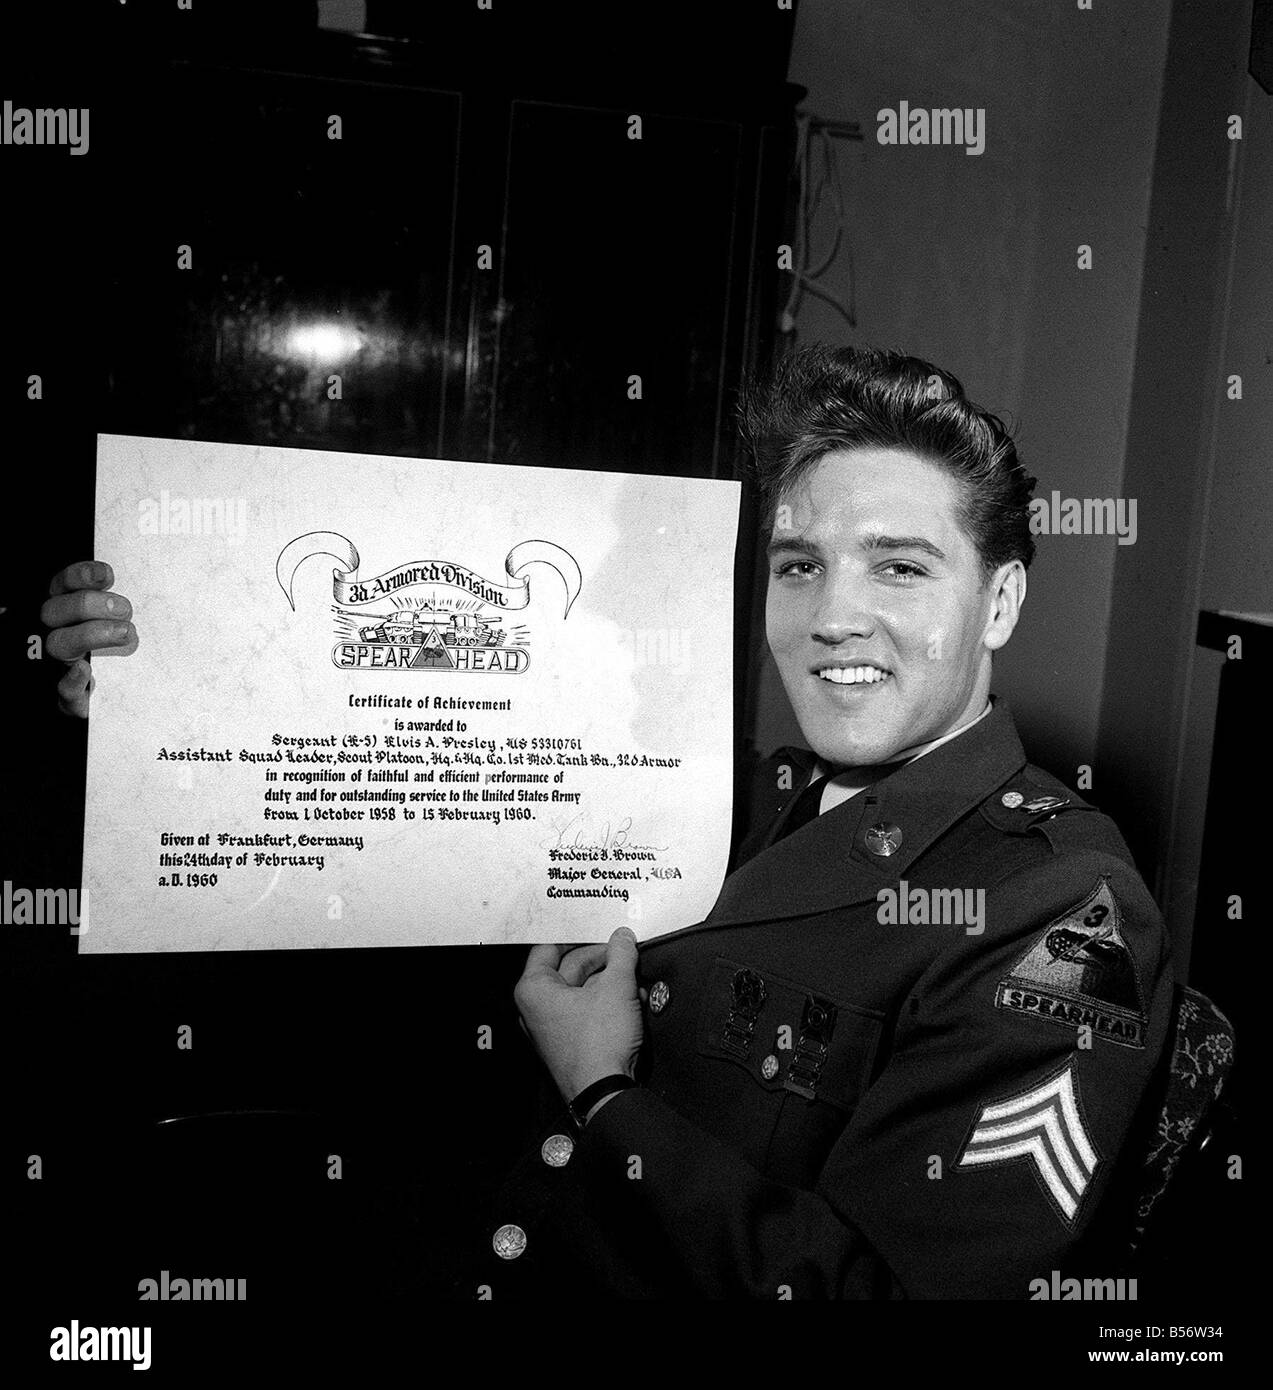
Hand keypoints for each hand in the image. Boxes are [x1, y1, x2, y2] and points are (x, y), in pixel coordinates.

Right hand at [41, 561, 137, 717]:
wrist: (114, 694)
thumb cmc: (120, 648)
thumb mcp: (121, 622)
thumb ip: (120, 604)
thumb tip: (134, 582)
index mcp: (68, 611)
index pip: (62, 584)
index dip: (80, 576)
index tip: (107, 575)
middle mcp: (57, 633)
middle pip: (54, 611)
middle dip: (88, 604)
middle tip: (125, 610)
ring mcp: (59, 663)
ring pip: (58, 644)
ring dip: (89, 634)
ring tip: (125, 632)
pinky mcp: (70, 695)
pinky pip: (63, 689)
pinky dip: (72, 680)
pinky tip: (85, 670)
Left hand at [514, 926, 644, 1105]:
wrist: (607, 1092)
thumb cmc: (598, 1045)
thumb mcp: (617, 987)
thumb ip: (621, 955)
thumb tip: (622, 938)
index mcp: (534, 989)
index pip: (550, 947)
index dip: (577, 935)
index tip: (598, 930)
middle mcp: (536, 1008)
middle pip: (570, 968)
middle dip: (603, 961)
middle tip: (625, 953)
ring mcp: (552, 1026)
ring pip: (582, 990)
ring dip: (611, 982)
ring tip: (634, 980)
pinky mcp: (570, 1041)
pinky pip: (587, 1010)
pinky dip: (608, 1002)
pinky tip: (632, 1001)